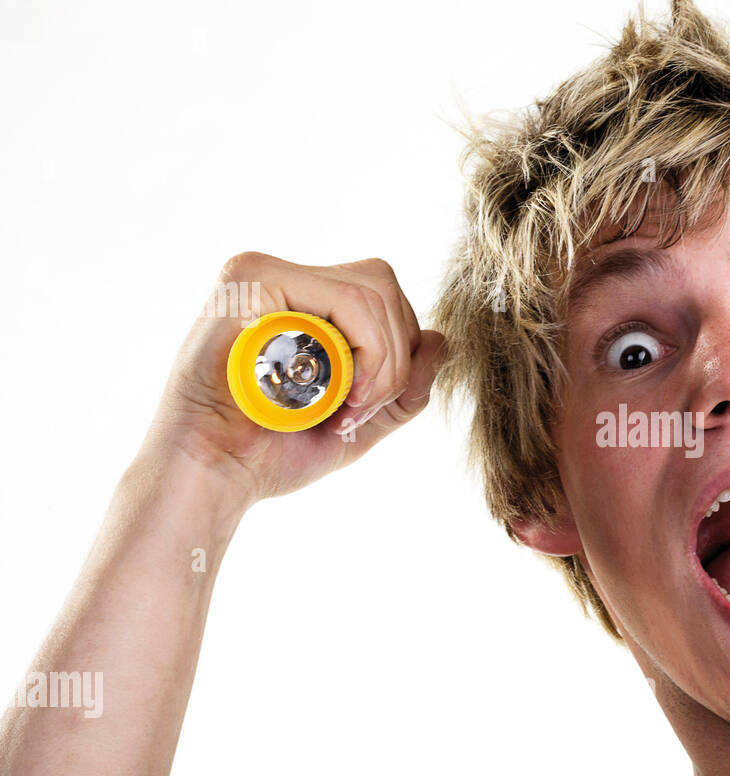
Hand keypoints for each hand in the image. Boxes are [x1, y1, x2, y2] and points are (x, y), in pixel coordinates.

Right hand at [141, 251, 444, 503]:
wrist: (214, 476)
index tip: (368, 409)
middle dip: (396, 358)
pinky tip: (336, 395)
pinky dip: (364, 352)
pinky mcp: (252, 279)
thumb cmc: (271, 451)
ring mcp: (265, 272)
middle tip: (360, 411)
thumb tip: (442, 340)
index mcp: (305, 304)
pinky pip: (345, 299)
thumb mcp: (360, 421)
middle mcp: (285, 280)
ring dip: (382, 361)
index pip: (385, 297)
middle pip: (384, 284)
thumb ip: (404, 386)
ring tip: (347, 407)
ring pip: (373, 290)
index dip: (400, 353)